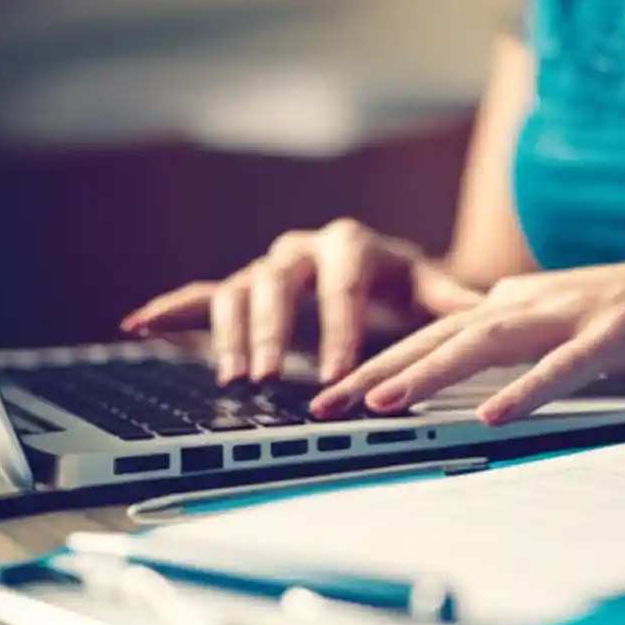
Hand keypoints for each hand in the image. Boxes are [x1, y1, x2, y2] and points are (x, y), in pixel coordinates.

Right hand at [121, 218, 481, 383]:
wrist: (378, 275)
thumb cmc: (404, 288)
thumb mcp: (430, 293)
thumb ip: (451, 303)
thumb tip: (486, 314)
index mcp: (350, 246)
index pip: (343, 281)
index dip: (342, 326)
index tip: (343, 371)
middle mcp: (300, 251)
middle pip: (280, 282)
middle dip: (276, 331)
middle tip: (272, 376)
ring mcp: (267, 270)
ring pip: (239, 292)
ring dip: (232, 335)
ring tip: (234, 378)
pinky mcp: (241, 290)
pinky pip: (200, 296)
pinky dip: (171, 308)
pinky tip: (139, 323)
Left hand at [310, 251, 624, 423]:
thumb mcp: (561, 320)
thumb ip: (514, 334)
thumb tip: (465, 349)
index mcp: (516, 300)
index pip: (433, 331)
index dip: (381, 359)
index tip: (336, 389)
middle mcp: (532, 301)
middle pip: (441, 334)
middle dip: (380, 368)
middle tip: (329, 400)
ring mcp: (573, 314)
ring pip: (486, 343)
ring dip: (431, 373)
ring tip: (386, 402)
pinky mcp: (616, 335)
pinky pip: (563, 368)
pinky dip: (526, 391)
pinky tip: (494, 416)